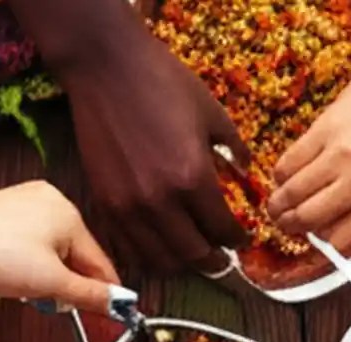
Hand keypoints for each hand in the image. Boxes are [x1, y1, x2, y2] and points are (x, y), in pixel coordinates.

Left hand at [0, 181, 121, 313]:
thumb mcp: (47, 283)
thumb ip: (88, 294)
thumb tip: (117, 302)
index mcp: (69, 213)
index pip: (99, 261)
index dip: (105, 293)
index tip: (111, 316)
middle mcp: (49, 200)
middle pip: (74, 254)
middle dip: (66, 284)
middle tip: (50, 303)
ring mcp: (22, 202)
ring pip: (49, 250)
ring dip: (43, 276)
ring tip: (20, 287)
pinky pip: (26, 243)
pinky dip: (23, 264)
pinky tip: (5, 273)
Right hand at [55, 25, 246, 273]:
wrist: (105, 68)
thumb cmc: (163, 83)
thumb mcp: (212, 114)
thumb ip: (233, 151)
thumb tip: (246, 174)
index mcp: (193, 178)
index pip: (223, 230)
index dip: (238, 240)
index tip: (242, 239)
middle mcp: (160, 202)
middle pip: (193, 255)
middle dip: (213, 261)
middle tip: (222, 259)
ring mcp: (128, 207)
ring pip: (160, 259)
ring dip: (181, 263)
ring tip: (191, 256)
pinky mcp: (104, 203)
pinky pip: (129, 246)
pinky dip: (148, 254)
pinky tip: (159, 245)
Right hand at [267, 43, 350, 251]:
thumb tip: (341, 231)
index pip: (345, 240)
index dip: (325, 242)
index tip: (317, 235)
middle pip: (311, 220)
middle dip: (291, 227)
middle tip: (285, 223)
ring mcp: (343, 154)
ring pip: (293, 195)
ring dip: (278, 205)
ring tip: (276, 205)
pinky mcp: (323, 130)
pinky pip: (288, 164)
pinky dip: (280, 175)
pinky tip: (284, 176)